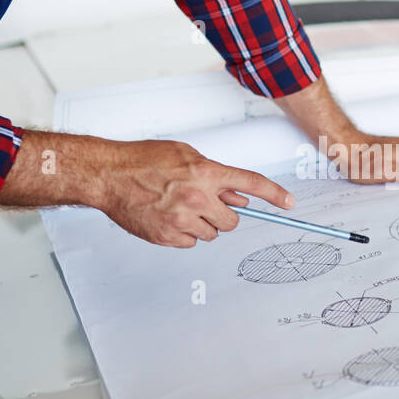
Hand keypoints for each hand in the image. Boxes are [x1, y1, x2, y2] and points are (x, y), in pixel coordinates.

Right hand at [96, 140, 294, 247]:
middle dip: (223, 215)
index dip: (274, 194)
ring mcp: (182, 219)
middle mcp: (197, 197)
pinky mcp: (167, 236)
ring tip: (179, 208)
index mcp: (205, 172)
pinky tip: (167, 218)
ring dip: (203, 225)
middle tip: (204, 205)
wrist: (109, 175)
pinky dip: (184, 234)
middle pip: (232, 221)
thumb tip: (239, 195)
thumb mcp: (185, 155)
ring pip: (212, 234)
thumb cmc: (143, 160)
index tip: (289, 203)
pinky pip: (191, 243)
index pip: (251, 183)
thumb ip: (215, 175)